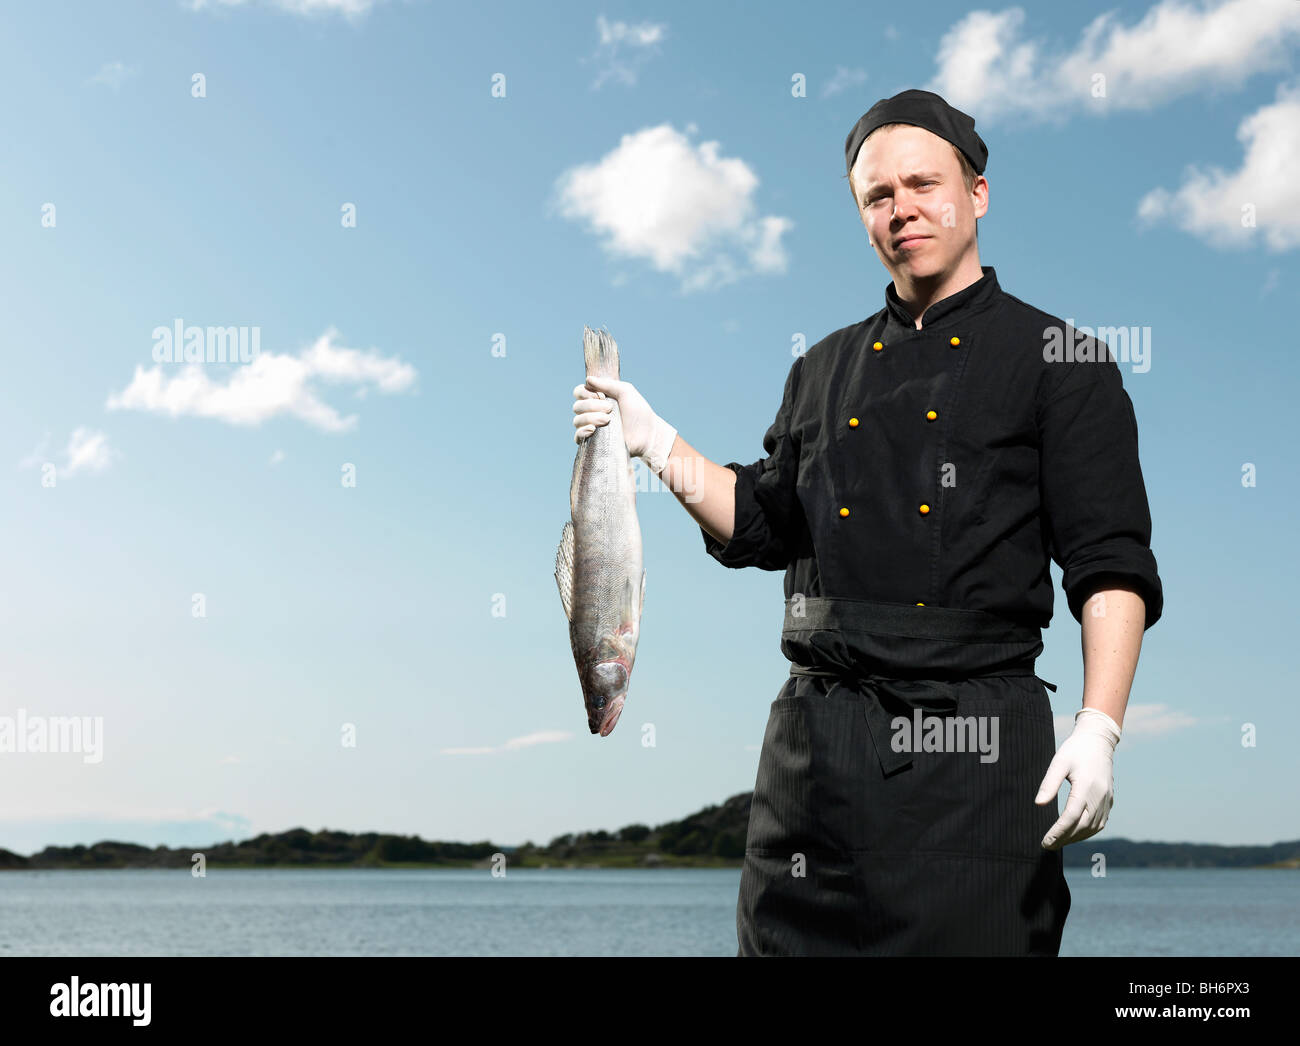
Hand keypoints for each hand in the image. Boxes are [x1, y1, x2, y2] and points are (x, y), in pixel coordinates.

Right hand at [571, 375, 676, 473]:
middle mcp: (592, 412)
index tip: (601, 396)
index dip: (585, 393)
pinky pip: (577, 437)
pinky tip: (593, 430)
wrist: (647, 435)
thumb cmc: (638, 412)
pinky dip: (582, 431)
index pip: (579, 392)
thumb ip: (607, 384)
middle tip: (610, 409)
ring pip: (577, 421)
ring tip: (608, 420)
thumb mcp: (626, 391)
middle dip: (592, 406)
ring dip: (591, 418)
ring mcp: (592, 427)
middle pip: (577, 407)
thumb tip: (588, 379)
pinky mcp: (593, 442)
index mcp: (597, 399)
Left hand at [1034, 708, 1121, 849]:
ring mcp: (1107, 800)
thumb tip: (1038, 804)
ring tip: (1058, 841)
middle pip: (1082, 826)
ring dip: (1076, 838)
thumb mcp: (1058, 763)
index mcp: (1086, 787)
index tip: (1045, 841)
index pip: (1071, 817)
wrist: (1098, 741)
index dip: (1058, 832)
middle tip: (1048, 845)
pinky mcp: (1109, 801)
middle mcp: (1099, 797)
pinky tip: (1074, 833)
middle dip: (1064, 838)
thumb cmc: (1075, 750)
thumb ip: (1049, 784)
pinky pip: (1099, 823)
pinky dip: (1087, 832)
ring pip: (1092, 827)